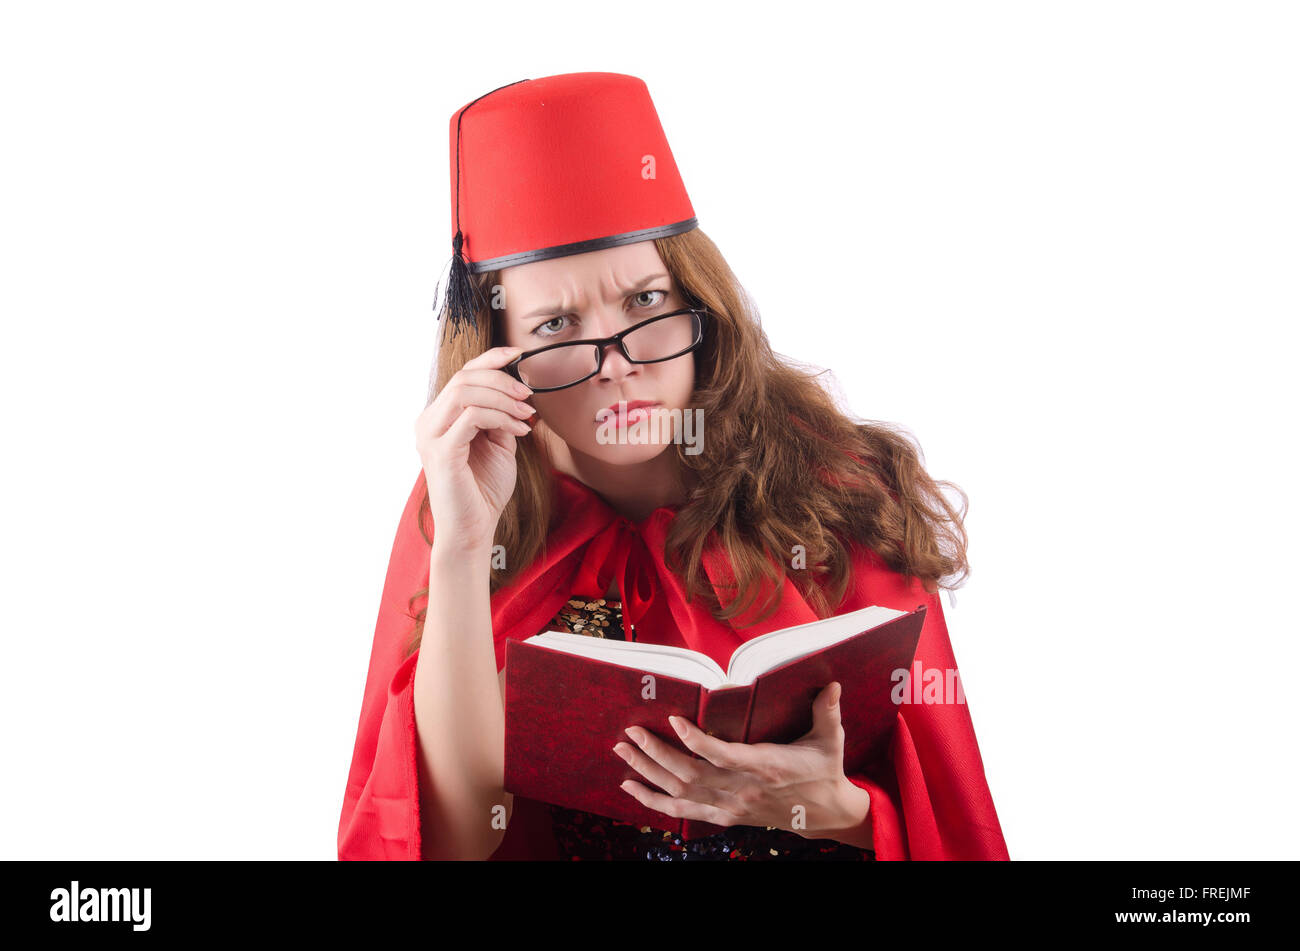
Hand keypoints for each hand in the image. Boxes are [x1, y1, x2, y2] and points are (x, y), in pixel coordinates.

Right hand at [413, 345, 537, 556]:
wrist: (474, 528)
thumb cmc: (484, 490)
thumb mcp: (499, 444)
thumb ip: (502, 417)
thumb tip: (519, 392)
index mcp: (439, 417)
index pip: (462, 375)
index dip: (490, 359)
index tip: (519, 354)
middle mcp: (428, 422)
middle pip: (464, 378)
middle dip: (502, 380)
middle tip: (528, 395)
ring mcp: (430, 435)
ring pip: (465, 393)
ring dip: (503, 399)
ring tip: (526, 415)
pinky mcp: (440, 450)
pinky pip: (471, 416)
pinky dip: (500, 417)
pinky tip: (519, 432)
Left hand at [613, 682, 869, 840]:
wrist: (826, 813)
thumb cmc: (824, 769)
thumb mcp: (830, 740)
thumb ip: (826, 712)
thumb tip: (832, 684)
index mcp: (766, 767)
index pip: (724, 756)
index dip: (697, 741)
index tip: (674, 720)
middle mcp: (742, 790)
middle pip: (690, 774)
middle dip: (656, 753)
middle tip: (631, 733)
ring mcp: (730, 807)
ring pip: (681, 792)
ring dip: (648, 773)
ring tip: (623, 751)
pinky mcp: (724, 817)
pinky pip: (682, 811)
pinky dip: (655, 800)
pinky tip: (632, 788)